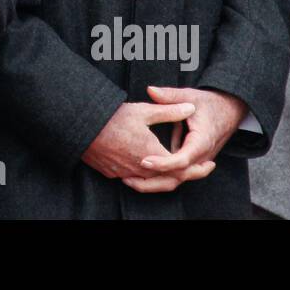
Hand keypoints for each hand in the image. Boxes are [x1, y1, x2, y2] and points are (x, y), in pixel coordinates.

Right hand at [82, 100, 198, 183]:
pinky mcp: (112, 173)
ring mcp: (125, 173)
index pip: (181, 169)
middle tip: (198, 169)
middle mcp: (140, 168)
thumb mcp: (143, 110)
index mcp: (152, 154)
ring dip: (165, 177)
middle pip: (168, 180)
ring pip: (151, 182)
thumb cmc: (112, 117)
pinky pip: (134, 179)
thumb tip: (191, 108)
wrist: (80, 125)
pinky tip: (147, 165)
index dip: (197, 169)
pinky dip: (145, 176)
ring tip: (174, 168)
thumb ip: (170, 111)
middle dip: (185, 175)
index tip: (209, 165)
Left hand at [121, 86, 246, 191]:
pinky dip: (160, 175)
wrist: (230, 111)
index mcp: (201, 142)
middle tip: (127, 179)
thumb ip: (170, 95)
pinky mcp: (193, 162)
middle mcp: (201, 156)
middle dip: (153, 181)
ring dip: (154, 182)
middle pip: (178, 177)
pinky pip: (177, 173)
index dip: (162, 163)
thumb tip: (150, 90)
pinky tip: (139, 173)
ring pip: (177, 179)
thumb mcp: (190, 96)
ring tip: (128, 179)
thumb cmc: (210, 104)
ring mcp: (198, 161)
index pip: (182, 160)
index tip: (144, 161)